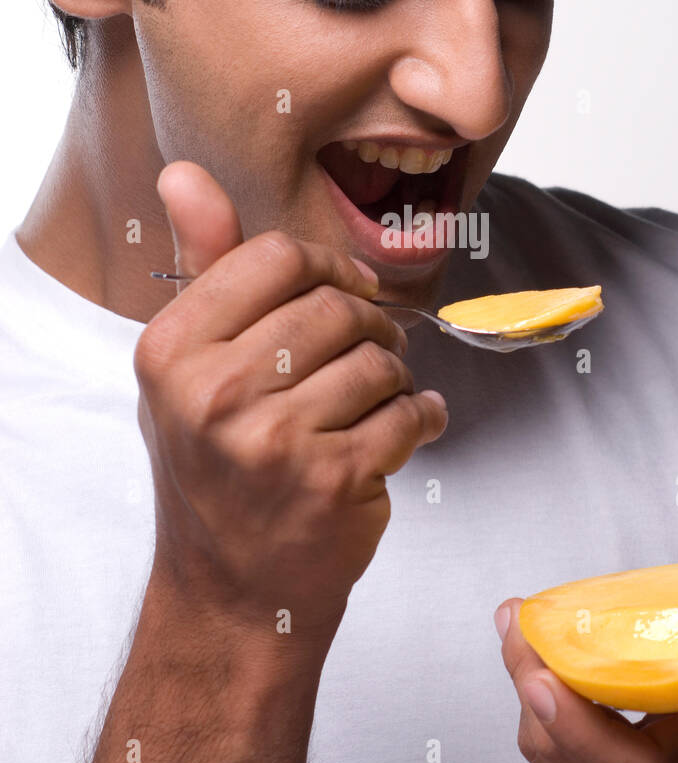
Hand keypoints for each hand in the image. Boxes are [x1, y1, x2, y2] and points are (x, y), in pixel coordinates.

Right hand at [135, 161, 447, 640]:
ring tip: (379, 400)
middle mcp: (211, 393)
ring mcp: (271, 441)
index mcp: (171, 351)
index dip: (329, 266)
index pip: (275, 256)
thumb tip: (184, 173)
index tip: (348, 290)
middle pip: (335, 305)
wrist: (232, 590)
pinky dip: (422, 419)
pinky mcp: (331, 481)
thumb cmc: (217, 465)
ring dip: (395, 376)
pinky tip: (408, 429)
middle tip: (371, 351)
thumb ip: (202, 268)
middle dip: (370, 324)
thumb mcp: (189, 367)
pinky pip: (408, 415)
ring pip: (379, 359)